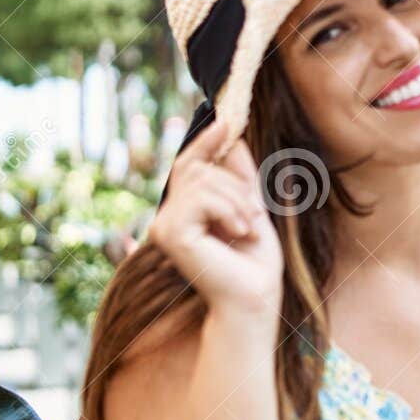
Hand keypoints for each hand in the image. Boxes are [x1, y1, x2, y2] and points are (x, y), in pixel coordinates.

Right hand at [150, 119, 281, 321]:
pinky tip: (237, 233)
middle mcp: (168, 216)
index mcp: (185, 211)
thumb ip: (239, 177)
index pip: (190, 165)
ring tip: (246, 228)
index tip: (226, 123)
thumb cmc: (255, 262)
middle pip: (198, 168)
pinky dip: (228, 210)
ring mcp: (164, 224)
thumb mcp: (251, 208)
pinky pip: (201, 198)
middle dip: (235, 187)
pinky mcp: (169, 233)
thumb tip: (233, 138)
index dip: (206, 142)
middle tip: (253, 217)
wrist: (255, 296)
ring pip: (201, 180)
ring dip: (236, 201)